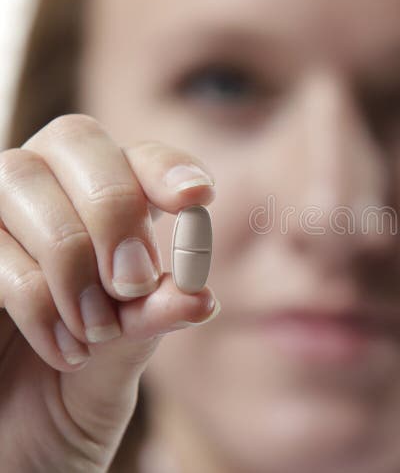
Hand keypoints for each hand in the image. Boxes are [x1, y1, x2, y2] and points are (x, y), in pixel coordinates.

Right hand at [0, 114, 218, 471]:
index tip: (197, 198)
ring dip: (66, 255)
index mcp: (109, 213)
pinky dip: (31, 292)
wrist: (14, 449)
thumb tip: (199, 293)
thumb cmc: (71, 398)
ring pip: (19, 177)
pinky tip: (63, 347)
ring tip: (95, 329)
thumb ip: (152, 319)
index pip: (139, 158)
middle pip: (76, 140)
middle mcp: (50, 197)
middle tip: (131, 282)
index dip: (166, 167)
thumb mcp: (123, 361)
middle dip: (112, 206)